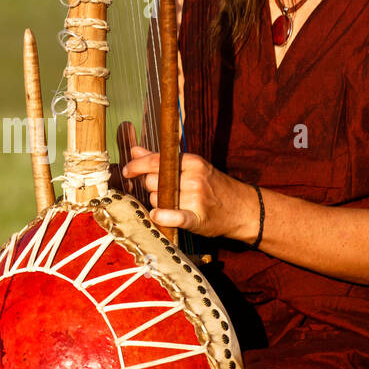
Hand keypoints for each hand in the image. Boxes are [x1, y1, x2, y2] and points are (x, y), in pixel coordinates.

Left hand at [121, 146, 259, 241]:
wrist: (241, 208)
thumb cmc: (213, 186)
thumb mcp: (191, 167)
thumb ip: (161, 159)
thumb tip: (135, 150)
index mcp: (192, 162)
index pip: (157, 160)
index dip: (136, 165)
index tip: (127, 171)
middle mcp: (193, 178)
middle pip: (154, 181)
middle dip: (150, 186)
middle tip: (162, 190)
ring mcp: (196, 198)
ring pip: (158, 199)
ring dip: (157, 202)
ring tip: (173, 203)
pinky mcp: (198, 218)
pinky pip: (175, 216)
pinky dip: (164, 216)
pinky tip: (156, 215)